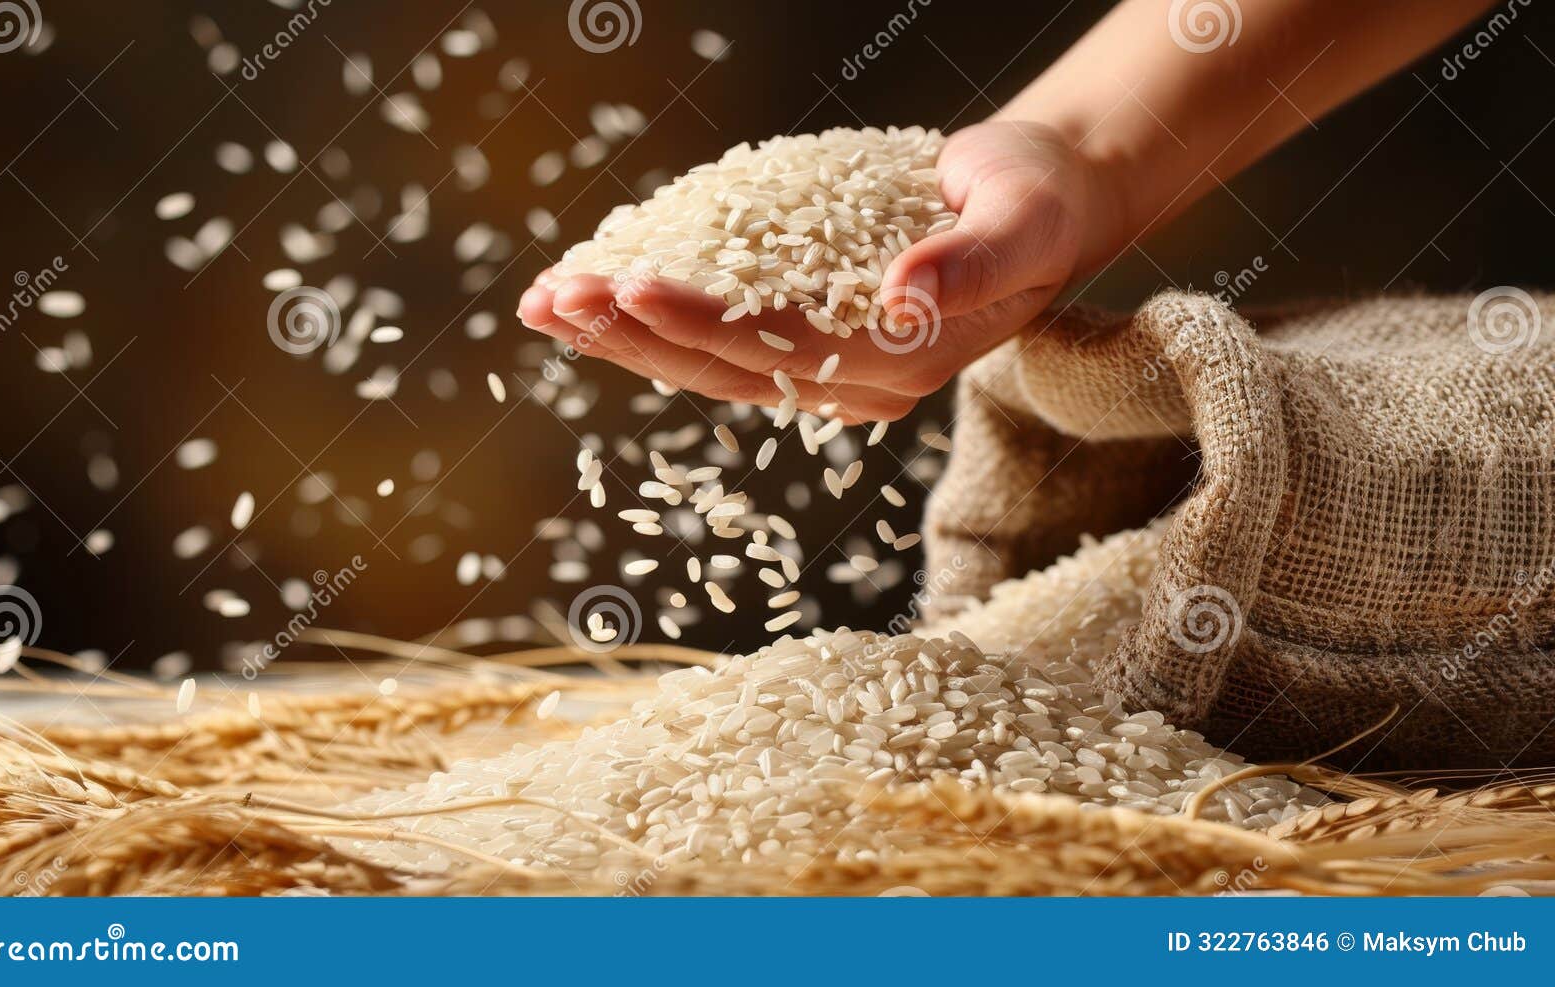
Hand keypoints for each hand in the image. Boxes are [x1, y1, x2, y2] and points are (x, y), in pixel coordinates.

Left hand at [517, 120, 1112, 420]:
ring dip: (623, 339)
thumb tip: (902, 294)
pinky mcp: (807, 348)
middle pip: (725, 369)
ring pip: (708, 369)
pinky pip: (718, 346)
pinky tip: (596, 300)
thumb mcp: (1022, 219)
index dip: (702, 321)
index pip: (782, 348)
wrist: (1035, 206)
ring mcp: (828, 374)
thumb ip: (970, 262)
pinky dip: (653, 324)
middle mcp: (857, 384)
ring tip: (545, 303)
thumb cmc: (1032, 204)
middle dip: (633, 334)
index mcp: (903, 363)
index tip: (629, 287)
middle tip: (552, 297)